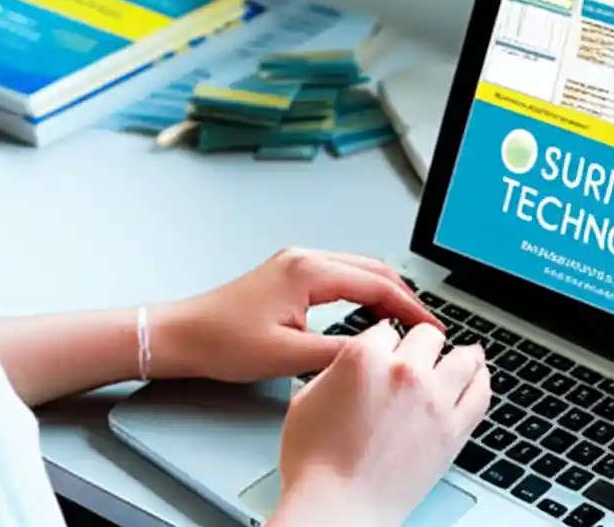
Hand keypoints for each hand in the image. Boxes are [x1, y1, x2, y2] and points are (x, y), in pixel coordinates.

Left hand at [155, 248, 441, 383]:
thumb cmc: (222, 342)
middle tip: (427, 328)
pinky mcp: (288, 275)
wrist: (182, 335)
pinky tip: (370, 314)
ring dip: (385, 293)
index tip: (431, 331)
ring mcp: (295, 263)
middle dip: (405, 297)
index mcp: (308, 271)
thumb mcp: (288, 355)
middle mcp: (304, 259)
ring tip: (407, 323)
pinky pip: (339, 276)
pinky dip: (363, 292)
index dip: (411, 309)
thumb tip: (379, 354)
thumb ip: (338, 352)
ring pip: (357, 270)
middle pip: (373, 270)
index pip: (377, 285)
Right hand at [271, 322, 490, 526]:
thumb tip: (353, 363)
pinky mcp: (454, 430)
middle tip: (415, 357)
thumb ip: (335, 370)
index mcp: (364, 357)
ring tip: (456, 358)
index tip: (386, 351)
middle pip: (426, 336)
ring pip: (464, 357)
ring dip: (456, 356)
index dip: (384, 342)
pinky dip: (480, 381)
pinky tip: (477, 377)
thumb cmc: (316, 462)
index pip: (386, 330)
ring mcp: (434, 400)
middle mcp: (404, 372)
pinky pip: (481, 393)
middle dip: (418, 345)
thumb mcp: (307, 398)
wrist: (337, 505)